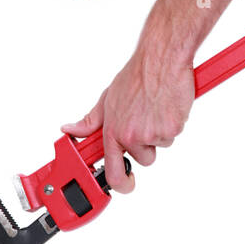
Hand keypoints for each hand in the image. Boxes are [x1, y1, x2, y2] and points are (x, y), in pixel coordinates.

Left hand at [61, 42, 195, 192]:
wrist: (160, 58)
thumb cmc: (136, 75)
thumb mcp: (108, 98)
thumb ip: (90, 120)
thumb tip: (70, 129)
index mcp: (113, 130)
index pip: (112, 171)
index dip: (120, 185)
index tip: (126, 184)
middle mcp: (131, 135)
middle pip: (143, 159)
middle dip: (147, 144)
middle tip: (146, 119)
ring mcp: (152, 133)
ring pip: (159, 145)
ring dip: (160, 131)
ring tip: (156, 108)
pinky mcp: (172, 128)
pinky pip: (174, 134)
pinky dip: (173, 122)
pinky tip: (167, 104)